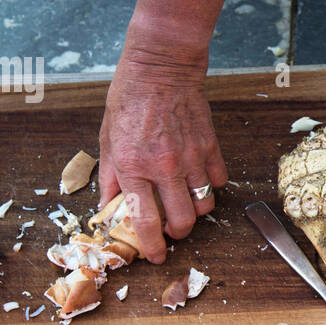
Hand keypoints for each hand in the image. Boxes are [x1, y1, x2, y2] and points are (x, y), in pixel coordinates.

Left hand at [99, 38, 227, 263]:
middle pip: (182, 221)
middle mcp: (164, 167)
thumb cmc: (129, 99)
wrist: (161, 68)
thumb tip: (109, 207)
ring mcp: (191, 158)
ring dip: (194, 211)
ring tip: (183, 203)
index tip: (155, 256)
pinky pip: (218, 181)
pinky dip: (210, 186)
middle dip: (177, 233)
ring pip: (204, 205)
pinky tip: (198, 178)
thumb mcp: (107, 139)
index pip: (144, 221)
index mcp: (133, 166)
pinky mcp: (210, 147)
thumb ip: (112, 177)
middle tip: (170, 229)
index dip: (151, 246)